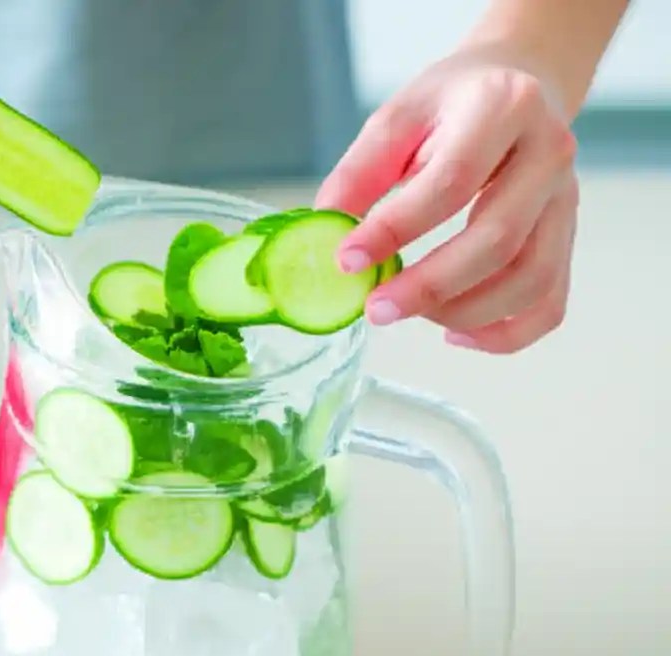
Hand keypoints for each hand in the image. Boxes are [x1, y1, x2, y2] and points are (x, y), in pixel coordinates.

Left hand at [316, 44, 579, 353]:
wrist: (520, 81)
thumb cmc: (452, 102)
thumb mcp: (398, 116)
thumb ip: (361, 170)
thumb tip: (327, 226)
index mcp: (502, 109)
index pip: (451, 182)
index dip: (395, 228)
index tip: (347, 260)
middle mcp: (548, 154)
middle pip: (497, 239)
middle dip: (429, 286)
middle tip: (375, 308)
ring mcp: (566, 198)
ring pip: (530, 280)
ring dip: (464, 313)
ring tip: (408, 312)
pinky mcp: (568, 235)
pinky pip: (549, 302)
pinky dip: (503, 333)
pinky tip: (454, 332)